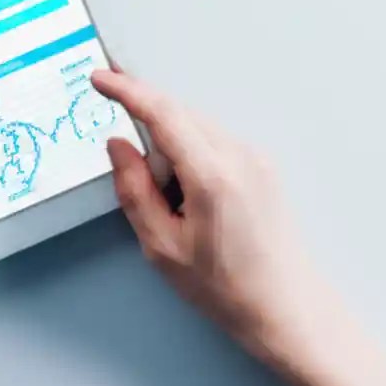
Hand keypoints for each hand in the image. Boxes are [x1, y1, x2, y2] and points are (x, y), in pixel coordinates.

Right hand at [92, 70, 385, 385]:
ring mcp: (255, 158)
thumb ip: (134, 190)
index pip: (163, 114)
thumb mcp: (162, 247)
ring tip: (176, 209)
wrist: (285, 306)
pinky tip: (193, 202)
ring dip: (171, 149)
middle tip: (140, 176)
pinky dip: (192, 157)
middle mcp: (239, 156)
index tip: (101, 78)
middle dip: (148, 129)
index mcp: (212, 176)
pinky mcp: (261, 166)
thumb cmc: (226, 287)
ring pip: (196, 128)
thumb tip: (118, 146)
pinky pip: (214, 142)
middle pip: (180, 115)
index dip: (127, 91)